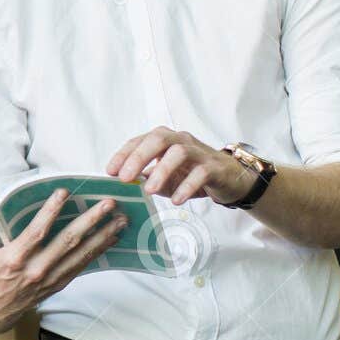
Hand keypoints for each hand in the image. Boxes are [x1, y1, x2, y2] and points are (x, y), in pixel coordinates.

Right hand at [0, 190, 126, 332]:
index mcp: (13, 260)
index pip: (37, 232)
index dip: (51, 212)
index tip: (64, 193)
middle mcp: (36, 270)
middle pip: (68, 243)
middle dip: (90, 222)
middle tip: (107, 204)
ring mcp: (49, 279)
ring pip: (80, 255)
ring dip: (102, 236)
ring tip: (120, 219)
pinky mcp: (57, 284)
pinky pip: (81, 266)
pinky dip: (98, 252)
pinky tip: (111, 239)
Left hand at [107, 127, 253, 205]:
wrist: (229, 177)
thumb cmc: (191, 174)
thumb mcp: (165, 177)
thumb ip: (146, 177)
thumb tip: (125, 184)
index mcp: (165, 140)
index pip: (140, 141)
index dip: (123, 154)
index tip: (110, 171)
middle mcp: (181, 140)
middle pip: (158, 139)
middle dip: (139, 157)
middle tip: (125, 178)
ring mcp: (199, 152)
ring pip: (179, 152)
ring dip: (162, 170)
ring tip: (150, 190)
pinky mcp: (214, 167)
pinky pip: (200, 173)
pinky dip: (186, 186)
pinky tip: (176, 200)